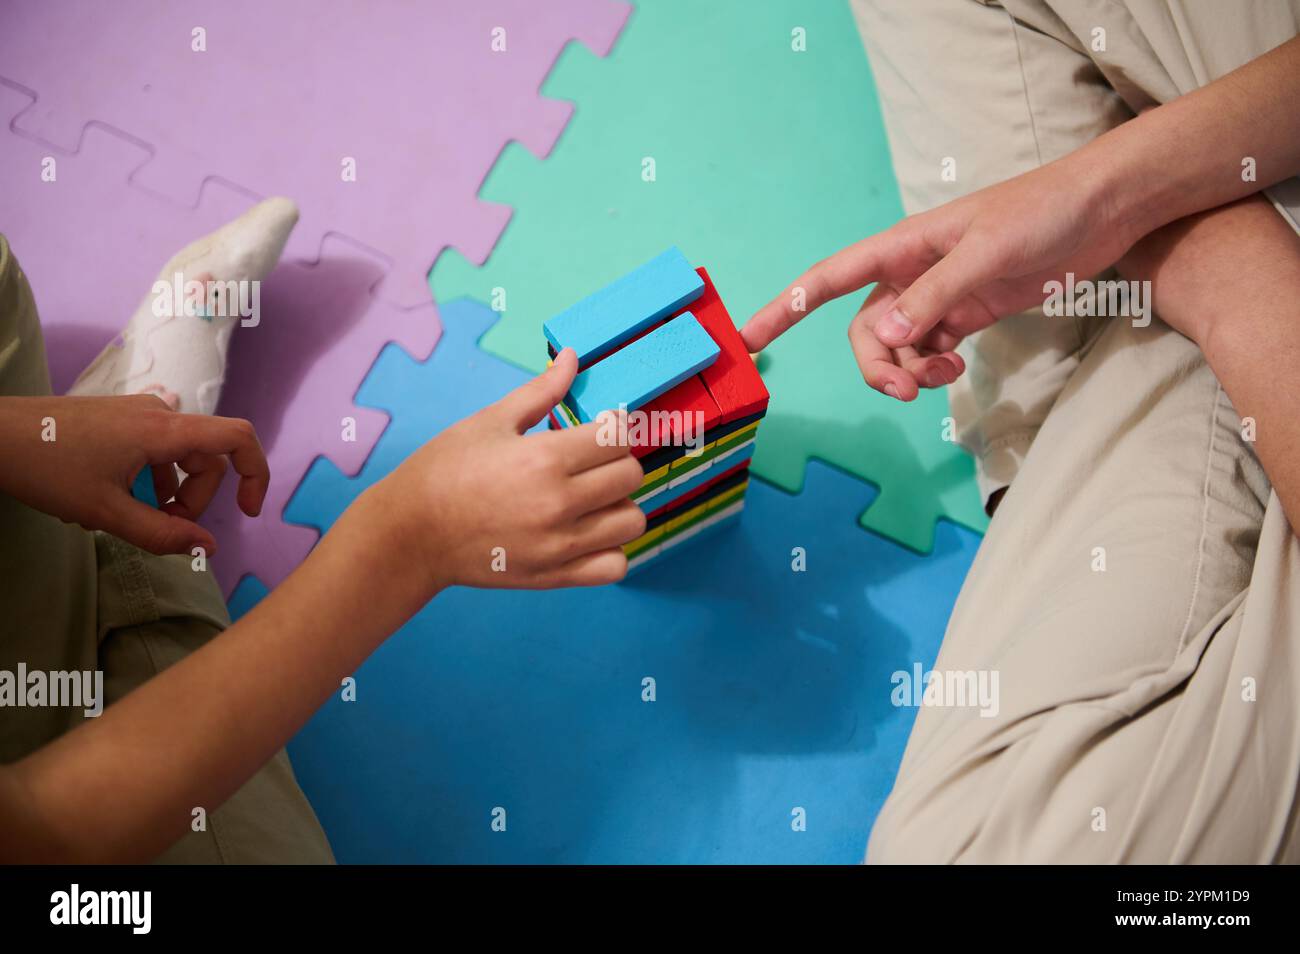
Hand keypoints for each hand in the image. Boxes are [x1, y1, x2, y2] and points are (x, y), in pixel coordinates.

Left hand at [0, 394, 267, 554]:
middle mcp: (159, 413)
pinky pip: (157, 449)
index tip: (246, 512)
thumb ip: (161, 534)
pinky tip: (117, 498)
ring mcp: (139, 412)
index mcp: (164, 430)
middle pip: (208, 457)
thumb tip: (207, 548)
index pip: (238, 438)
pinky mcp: (121, 418)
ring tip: (134, 516)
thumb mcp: (105, 512)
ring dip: (172, 492)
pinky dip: (152, 478)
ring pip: (181, 456)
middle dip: (196, 499)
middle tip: (166, 529)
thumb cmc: (47, 469)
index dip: (256, 474)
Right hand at [370, 348, 646, 592]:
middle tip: (595, 460)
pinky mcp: (554, 576)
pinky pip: (614, 567)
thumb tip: (572, 357)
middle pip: (631, 476)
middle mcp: (559, 503)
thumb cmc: (444, 471)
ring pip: (631, 522)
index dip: (616, 427)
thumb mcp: (490, 420)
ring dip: (620, 504)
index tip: (603, 428)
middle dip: (619, 461)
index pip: (618, 438)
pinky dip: (611, 550)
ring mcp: (559, 545)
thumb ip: (541, 391)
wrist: (411, 533)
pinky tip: (590, 534)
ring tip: (594, 498)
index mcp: (545, 459)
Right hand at [742, 153, 1143, 400]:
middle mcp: (911, 273)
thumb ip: (933, 297)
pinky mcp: (967, 313)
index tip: (749, 336)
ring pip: (895, 346)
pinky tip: (955, 370)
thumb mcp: (986, 253)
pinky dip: (932, 369)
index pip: (829, 279)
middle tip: (906, 392)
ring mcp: (938, 295)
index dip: (786, 306)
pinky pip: (928, 350)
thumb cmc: (1042, 213)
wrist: (1101, 212)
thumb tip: (883, 337)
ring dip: (906, 371)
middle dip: (875, 365)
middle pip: (864, 330)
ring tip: (941, 379)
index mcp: (903, 247)